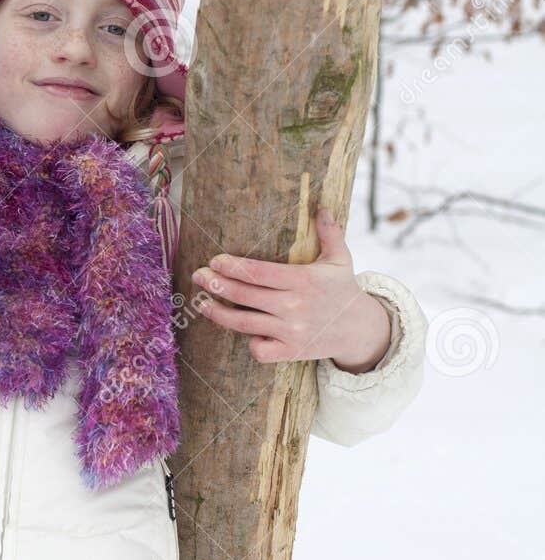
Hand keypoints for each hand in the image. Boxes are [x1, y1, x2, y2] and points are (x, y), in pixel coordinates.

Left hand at [189, 208, 392, 370]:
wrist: (361, 329)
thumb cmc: (343, 290)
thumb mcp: (340, 259)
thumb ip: (330, 233)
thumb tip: (322, 206)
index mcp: (304, 280)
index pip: (260, 272)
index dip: (233, 267)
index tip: (215, 260)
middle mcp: (295, 306)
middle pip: (246, 295)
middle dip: (217, 285)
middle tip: (198, 276)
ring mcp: (292, 331)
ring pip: (245, 324)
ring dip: (218, 313)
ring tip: (201, 302)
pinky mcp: (292, 352)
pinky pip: (261, 351)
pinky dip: (250, 343)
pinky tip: (242, 332)